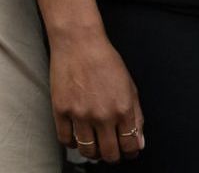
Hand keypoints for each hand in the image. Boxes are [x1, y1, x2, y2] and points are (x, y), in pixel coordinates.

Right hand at [50, 31, 145, 162]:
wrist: (78, 42)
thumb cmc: (105, 60)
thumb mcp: (130, 87)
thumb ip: (136, 117)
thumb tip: (138, 142)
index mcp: (123, 110)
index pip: (130, 146)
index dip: (130, 153)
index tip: (127, 151)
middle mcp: (103, 115)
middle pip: (109, 154)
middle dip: (112, 156)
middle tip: (110, 149)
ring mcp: (80, 114)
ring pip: (87, 151)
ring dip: (92, 152)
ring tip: (93, 145)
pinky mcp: (61, 109)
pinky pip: (65, 139)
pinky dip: (72, 143)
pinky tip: (76, 136)